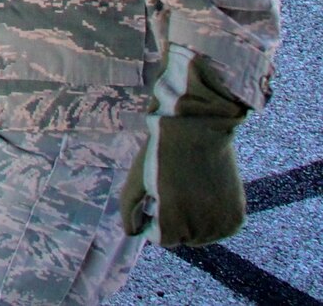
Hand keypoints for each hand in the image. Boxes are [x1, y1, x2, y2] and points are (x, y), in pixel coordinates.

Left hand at [123, 52, 249, 245]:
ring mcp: (222, 223)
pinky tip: (205, 195)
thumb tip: (132, 234)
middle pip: (182, 238)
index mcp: (172, 219)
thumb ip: (129, 210)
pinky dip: (213, 219)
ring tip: (188, 190)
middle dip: (173, 220)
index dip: (154, 220)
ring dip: (193, 222)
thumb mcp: (137, 179)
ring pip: (203, 237)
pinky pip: (222, 230)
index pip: (161, 239)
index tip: (155, 199)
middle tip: (172, 190)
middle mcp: (200, 227)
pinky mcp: (238, 216)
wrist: (199, 128)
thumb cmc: (161, 152)